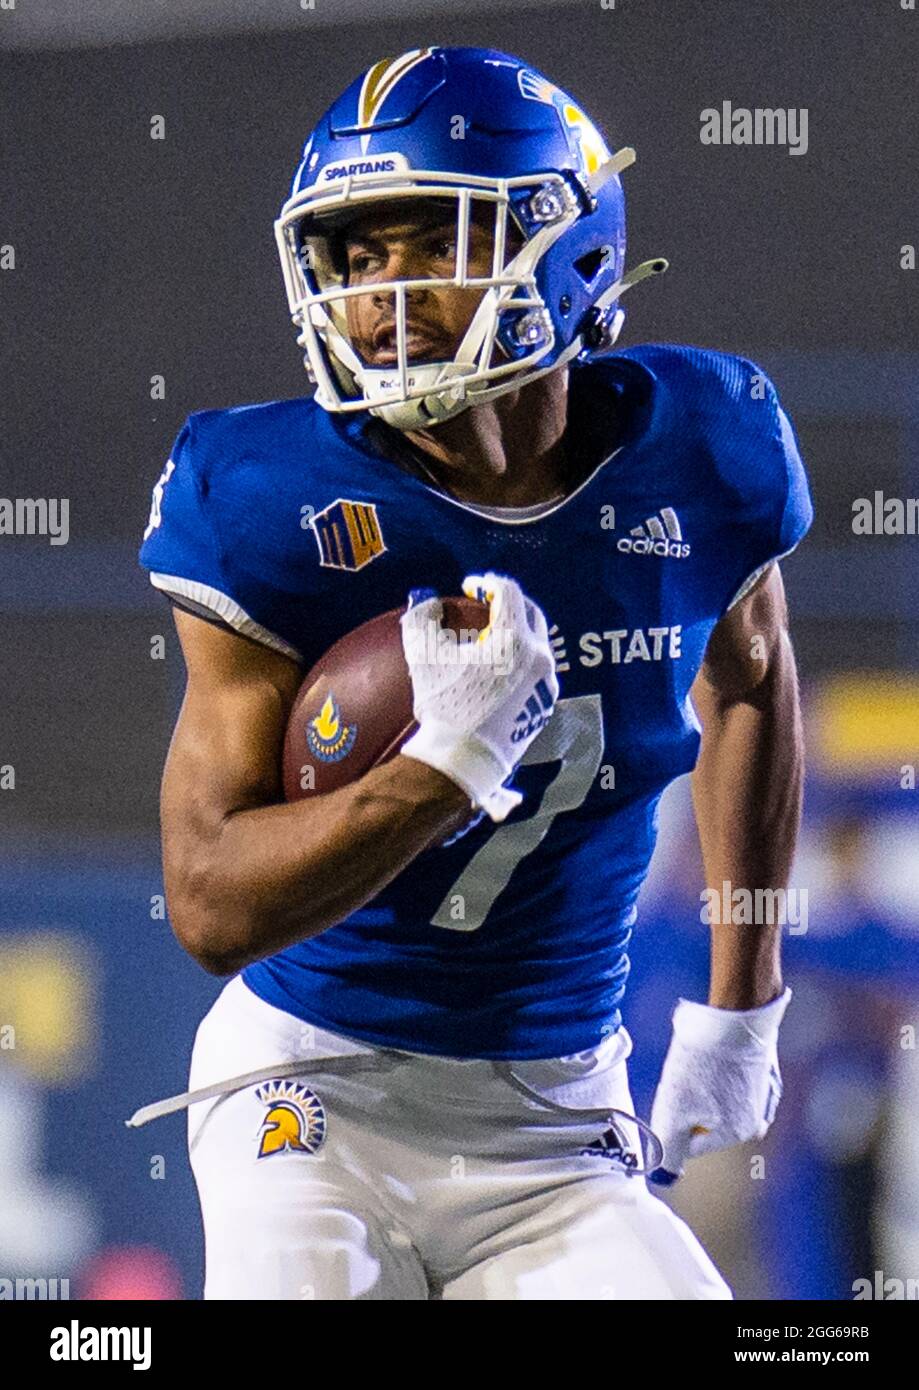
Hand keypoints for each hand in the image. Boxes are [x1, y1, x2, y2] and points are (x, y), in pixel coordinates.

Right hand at [399, 571, 558, 820]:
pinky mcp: (545, 704)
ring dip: (518, 633)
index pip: (509, 592)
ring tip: (492, 637)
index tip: (470, 587)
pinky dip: (522, 660)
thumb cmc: (445, 706)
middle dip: (509, 604)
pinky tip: (500, 668)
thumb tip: (426, 602)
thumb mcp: (424, 657)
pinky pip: (537, 671)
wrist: (465, 759)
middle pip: (531, 614)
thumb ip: (422, 619)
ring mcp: (546, 683)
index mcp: (514, 639)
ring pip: (537, 644)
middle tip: (486, 604)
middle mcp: (539, 657)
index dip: (487, 583)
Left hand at [648, 987, 791, 1184]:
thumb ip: (669, 1148)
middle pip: (707, 1121)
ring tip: (701, 1060)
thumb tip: (664, 1177)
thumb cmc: (702, 1063)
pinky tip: (717, 1052)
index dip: (674, 1119)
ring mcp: (766, 1092)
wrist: (736, 1012)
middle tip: (687, 1075)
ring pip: (721, 1098)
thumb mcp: (673, 1110)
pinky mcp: (765, 1066)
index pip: (691, 1143)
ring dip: (705, 1084)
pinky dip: (722, 1067)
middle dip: (691, 1103)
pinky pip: (735, 1076)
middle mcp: (759, 1119)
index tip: (673, 1093)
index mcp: (739, 1134)